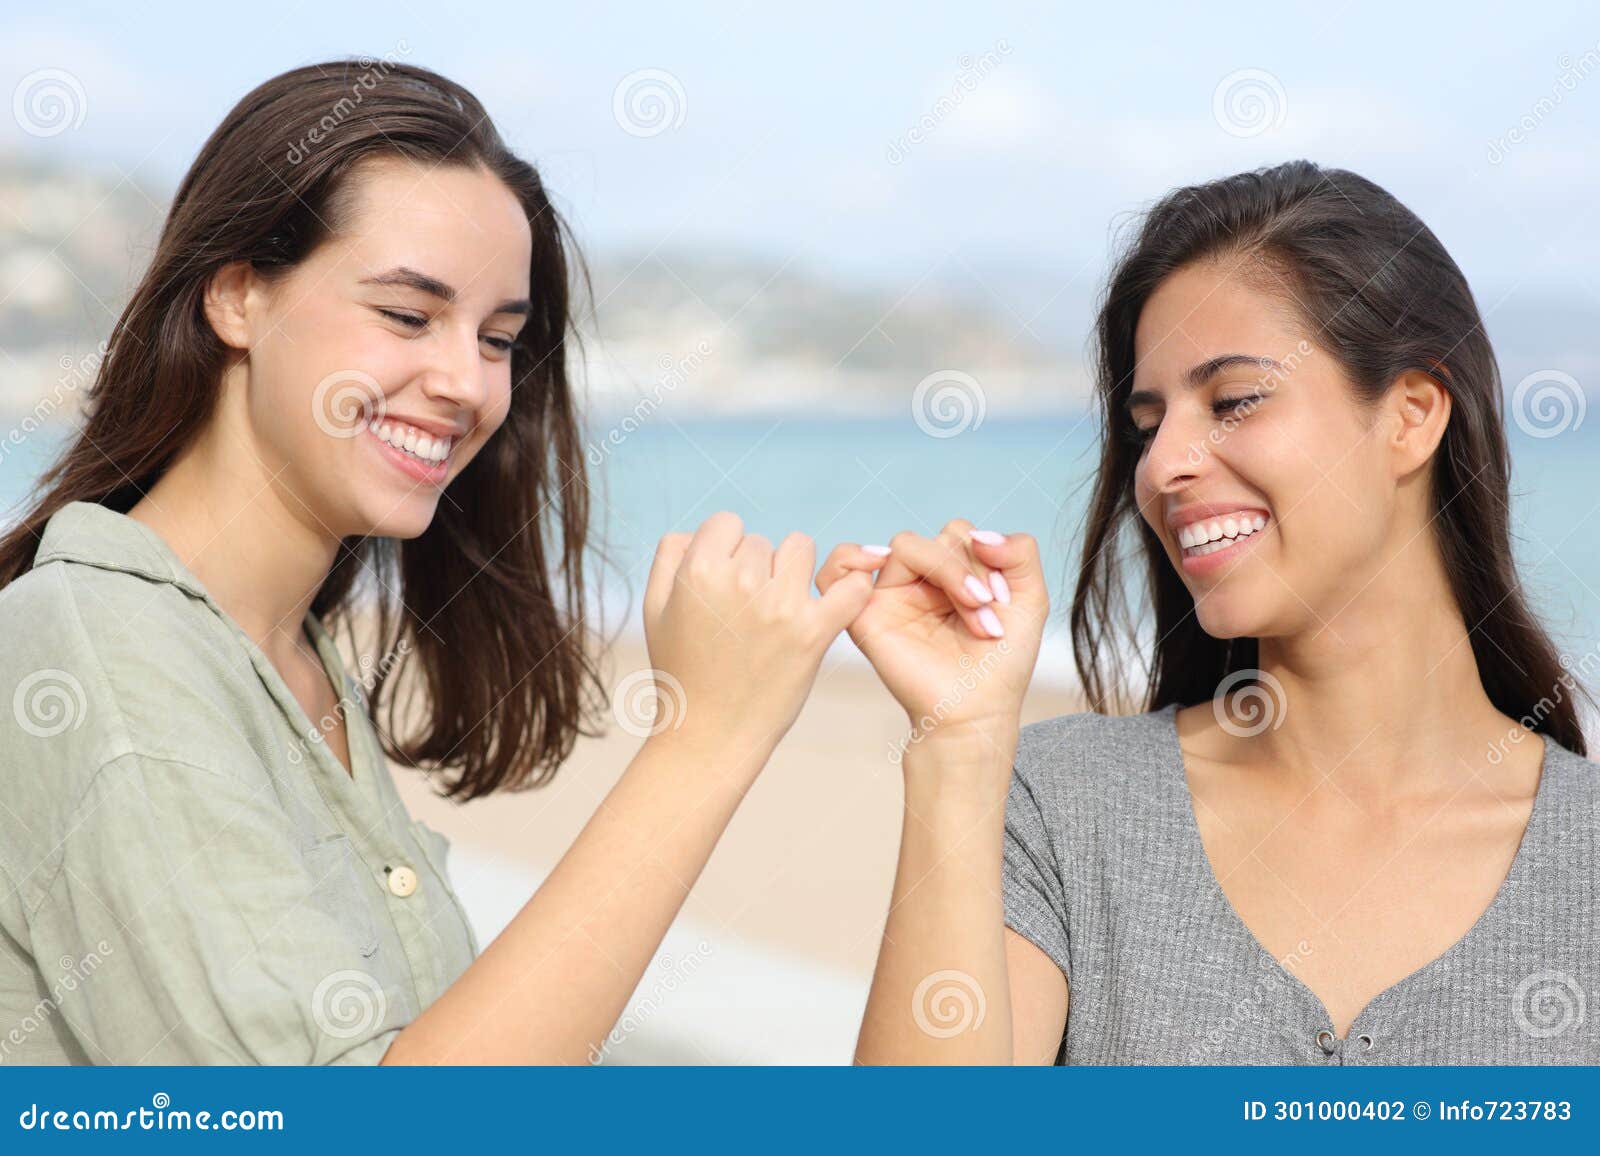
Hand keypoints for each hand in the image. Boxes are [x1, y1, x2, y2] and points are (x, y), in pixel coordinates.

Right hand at [639, 512, 873, 771]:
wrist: (709, 736)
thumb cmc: (682, 671)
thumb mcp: (655, 608)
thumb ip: (671, 555)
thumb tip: (704, 531)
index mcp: (699, 572)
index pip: (728, 523)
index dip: (726, 549)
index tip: (725, 582)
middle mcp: (741, 582)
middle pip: (764, 542)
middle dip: (757, 569)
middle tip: (746, 613)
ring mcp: (780, 607)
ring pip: (801, 550)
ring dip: (793, 574)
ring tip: (778, 611)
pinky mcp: (813, 633)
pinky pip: (850, 587)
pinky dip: (854, 587)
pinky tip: (844, 596)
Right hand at [815, 519, 1046, 745]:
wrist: (976, 710)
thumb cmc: (1001, 664)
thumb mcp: (1030, 599)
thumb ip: (1021, 551)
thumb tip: (976, 533)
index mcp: (954, 574)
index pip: (961, 534)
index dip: (988, 559)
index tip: (1004, 603)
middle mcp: (922, 581)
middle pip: (940, 537)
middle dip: (971, 572)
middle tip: (987, 617)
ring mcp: (893, 594)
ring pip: (907, 544)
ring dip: (947, 571)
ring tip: (973, 613)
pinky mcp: (867, 614)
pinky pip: (841, 567)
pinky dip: (852, 557)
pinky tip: (883, 569)